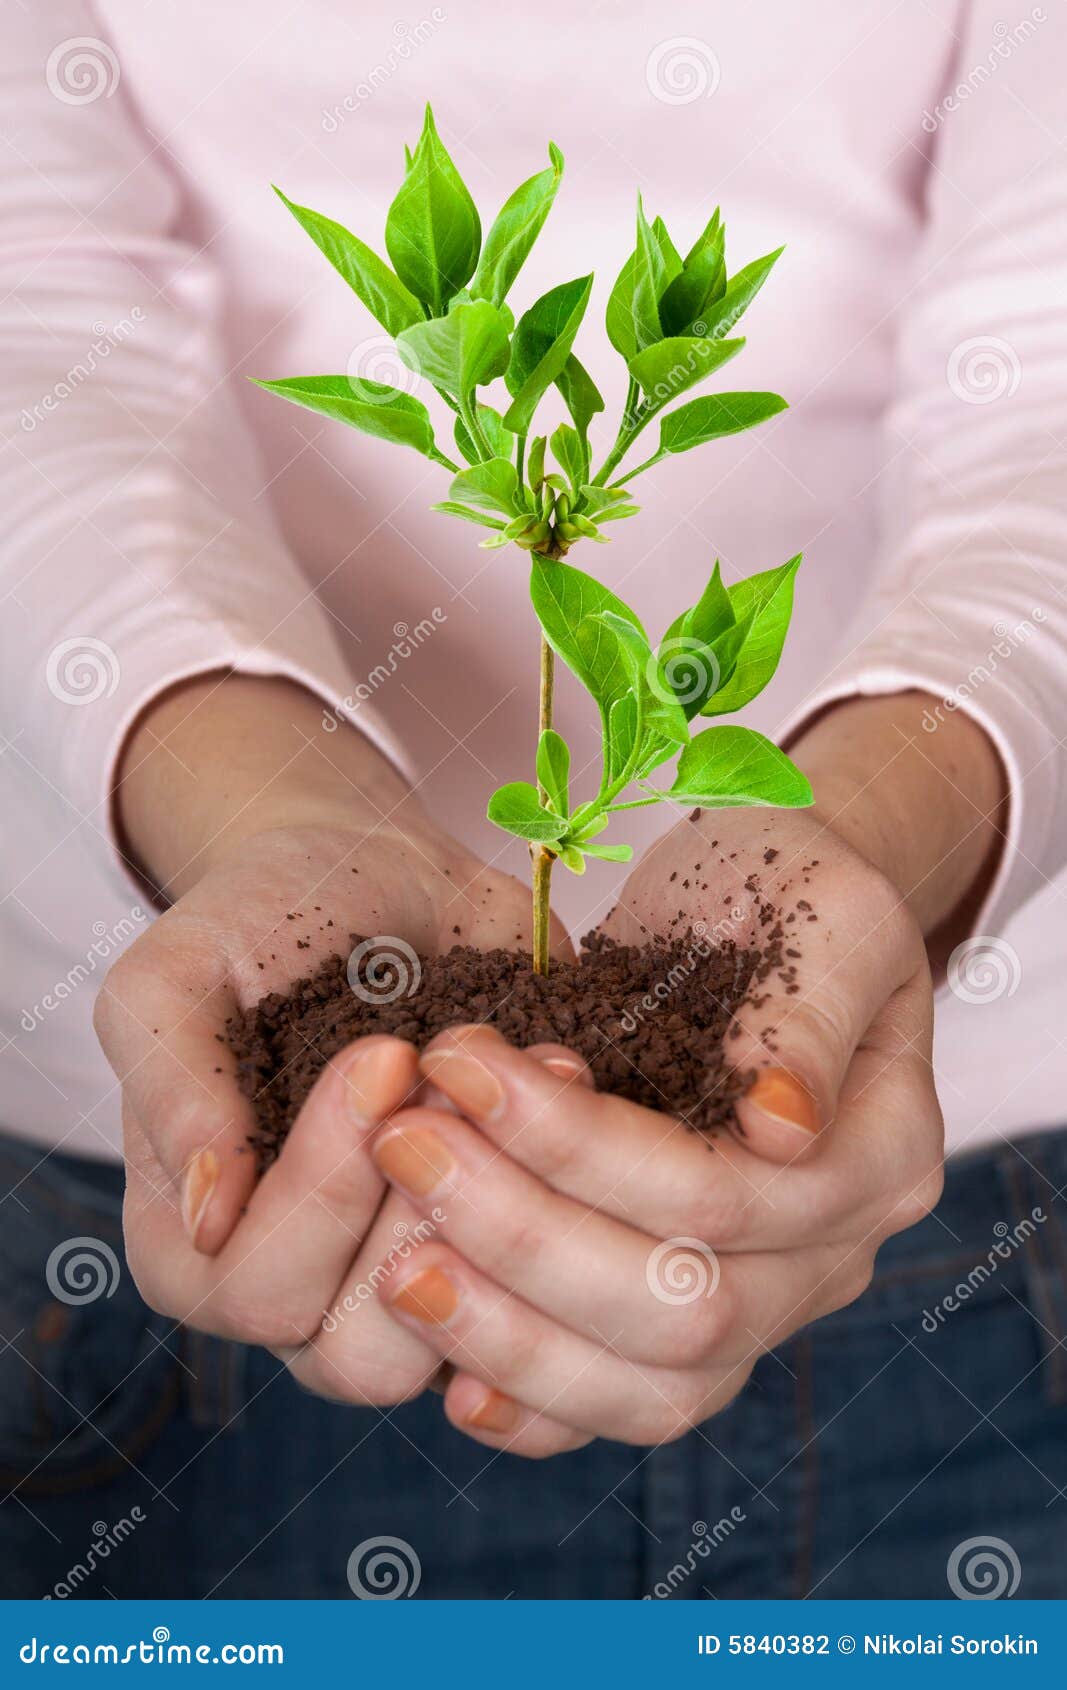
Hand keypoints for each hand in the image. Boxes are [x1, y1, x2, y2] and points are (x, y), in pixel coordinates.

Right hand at [95, 673, 569, 1416]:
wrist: (368, 875)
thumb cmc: (258, 925)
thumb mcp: (179, 975)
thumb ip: (174, 1085)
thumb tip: (207, 1216)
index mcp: (197, 1253)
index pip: (261, 1290)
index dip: (325, 1187)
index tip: (385, 1055)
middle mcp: (303, 1293)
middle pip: (364, 1350)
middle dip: (426, 1200)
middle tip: (456, 1069)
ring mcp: (411, 1283)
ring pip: (469, 1333)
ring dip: (509, 1199)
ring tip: (527, 1069)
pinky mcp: (499, 1253)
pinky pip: (550, 1288)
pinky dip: (572, 1188)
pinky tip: (566, 1074)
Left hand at [367, 694, 1004, 1451]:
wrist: (746, 912)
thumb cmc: (779, 885)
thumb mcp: (819, 904)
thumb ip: (809, 1009)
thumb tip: (784, 1128)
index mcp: (880, 1154)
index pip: (723, 1195)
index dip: (579, 1146)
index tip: (458, 1062)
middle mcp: (831, 1258)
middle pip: (684, 1312)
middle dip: (523, 1237)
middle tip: (400, 1145)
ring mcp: (763, 1308)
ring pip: (651, 1392)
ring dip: (511, 1333)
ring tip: (395, 1267)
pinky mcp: (683, 1327)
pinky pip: (618, 1410)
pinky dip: (535, 1406)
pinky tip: (448, 1384)